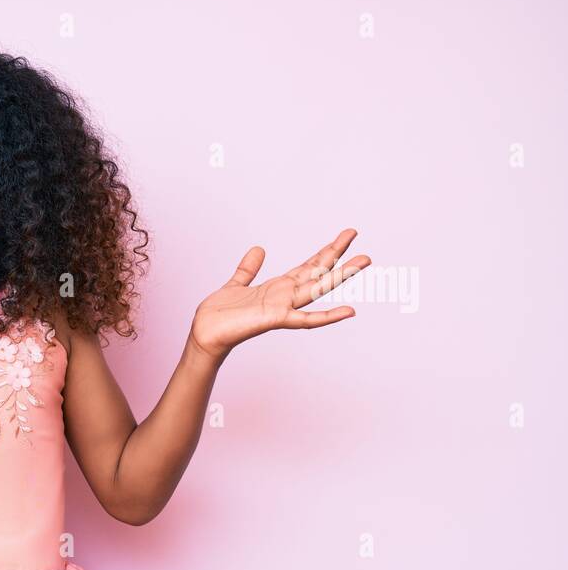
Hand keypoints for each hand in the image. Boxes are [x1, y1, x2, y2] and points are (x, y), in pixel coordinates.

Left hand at [189, 228, 369, 362]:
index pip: (308, 265)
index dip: (327, 250)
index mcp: (278, 287)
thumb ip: (249, 268)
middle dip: (339, 257)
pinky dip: (327, 315)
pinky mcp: (275, 318)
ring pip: (318, 288)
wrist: (204, 334)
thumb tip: (259, 249)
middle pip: (318, 272)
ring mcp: (283, 307)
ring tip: (364, 262)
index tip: (347, 235)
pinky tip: (348, 311)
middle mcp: (284, 296)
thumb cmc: (219, 315)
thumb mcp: (236, 283)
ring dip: (341, 275)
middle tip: (362, 242)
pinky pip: (306, 318)